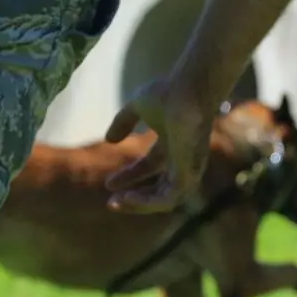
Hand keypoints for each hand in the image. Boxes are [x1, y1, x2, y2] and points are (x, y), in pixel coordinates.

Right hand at [103, 75, 216, 212]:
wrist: (187, 92)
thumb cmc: (168, 93)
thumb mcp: (137, 106)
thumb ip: (123, 122)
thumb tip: (109, 140)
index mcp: (172, 144)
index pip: (150, 167)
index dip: (129, 177)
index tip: (108, 184)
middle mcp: (182, 159)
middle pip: (159, 187)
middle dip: (135, 197)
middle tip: (111, 203)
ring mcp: (187, 168)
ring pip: (165, 199)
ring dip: (139, 204)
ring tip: (117, 202)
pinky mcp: (188, 174)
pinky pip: (169, 199)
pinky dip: (148, 202)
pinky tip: (128, 197)